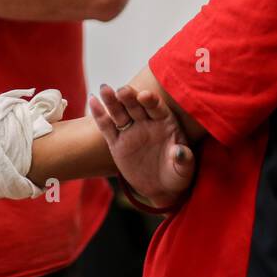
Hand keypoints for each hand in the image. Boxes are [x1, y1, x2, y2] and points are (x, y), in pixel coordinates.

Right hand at [89, 84, 195, 210]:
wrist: (161, 187)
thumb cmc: (176, 174)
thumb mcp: (184, 169)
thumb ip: (184, 159)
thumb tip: (180, 152)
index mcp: (165, 122)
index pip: (157, 107)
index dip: (151, 100)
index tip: (145, 96)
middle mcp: (146, 122)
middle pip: (136, 105)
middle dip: (129, 96)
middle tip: (122, 90)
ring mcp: (130, 131)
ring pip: (119, 112)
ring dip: (112, 100)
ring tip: (104, 89)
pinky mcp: (116, 143)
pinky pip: (106, 127)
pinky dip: (99, 114)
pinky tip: (92, 100)